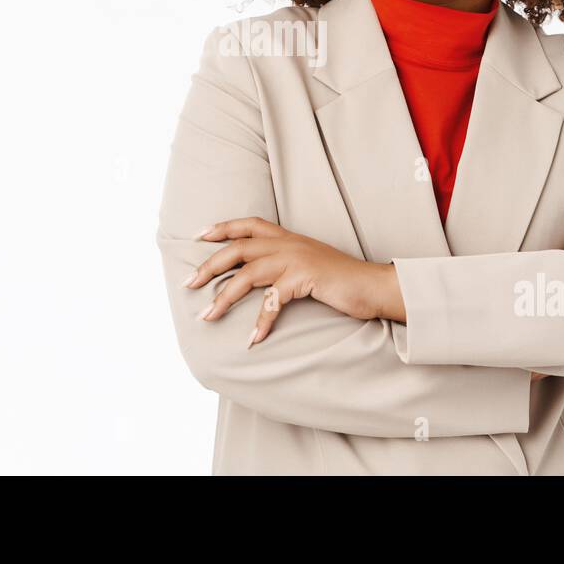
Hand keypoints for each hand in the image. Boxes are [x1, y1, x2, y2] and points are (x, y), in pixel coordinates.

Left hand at [185, 217, 382, 346]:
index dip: (222, 227)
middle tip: (188, 284)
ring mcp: (296, 259)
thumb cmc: (342, 280)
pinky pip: (272, 301)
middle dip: (209, 266)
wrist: (374, 285)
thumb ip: (286, 263)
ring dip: (224, 298)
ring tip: (207, 316)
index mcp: (288, 237)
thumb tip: (261, 279)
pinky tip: (253, 339)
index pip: (248, 224)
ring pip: (246, 275)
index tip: (199, 235)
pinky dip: (261, 321)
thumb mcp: (310, 264)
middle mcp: (288, 243)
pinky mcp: (305, 277)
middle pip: (237, 249)